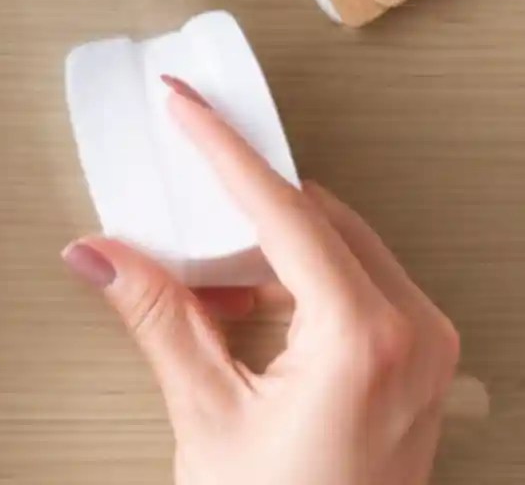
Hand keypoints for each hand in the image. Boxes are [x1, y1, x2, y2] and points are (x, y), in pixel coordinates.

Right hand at [62, 76, 459, 484]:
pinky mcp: (412, 365)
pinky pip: (352, 285)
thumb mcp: (206, 415)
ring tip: (199, 272)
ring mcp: (422, 351)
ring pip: (337, 248)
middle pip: (318, 219)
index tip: (188, 108)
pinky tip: (240, 305)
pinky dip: (292, 281)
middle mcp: (411, 335)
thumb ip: (156, 317)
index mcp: (363, 340)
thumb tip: (102, 255)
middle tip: (180, 176)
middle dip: (242, 199)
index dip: (223, 152)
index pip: (283, 211)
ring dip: (265, 245)